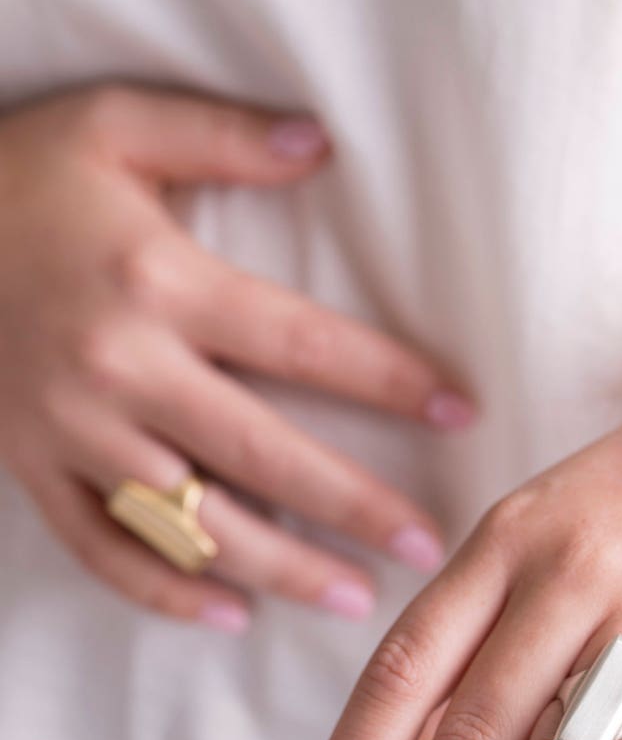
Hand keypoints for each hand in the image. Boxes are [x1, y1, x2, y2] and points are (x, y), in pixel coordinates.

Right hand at [0, 84, 474, 629]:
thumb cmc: (20, 175)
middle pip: (264, 455)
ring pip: (193, 522)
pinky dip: (165, 591)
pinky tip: (230, 613)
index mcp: (159, 283)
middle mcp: (123, 370)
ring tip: (356, 599)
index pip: (302, 345)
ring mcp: (76, 433)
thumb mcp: (116, 125)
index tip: (459, 412)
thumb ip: (222, 134)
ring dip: (281, 567)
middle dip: (355, 506)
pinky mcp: (36, 471)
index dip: (389, 381)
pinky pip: (104, 551)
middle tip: (428, 545)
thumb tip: (322, 144)